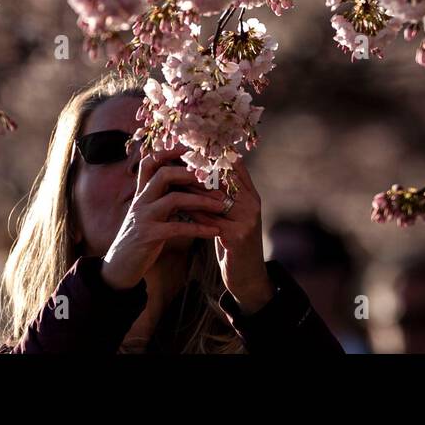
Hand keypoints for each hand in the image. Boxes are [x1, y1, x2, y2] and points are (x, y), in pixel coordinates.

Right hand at [99, 145, 226, 291]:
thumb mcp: (148, 212)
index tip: (191, 148)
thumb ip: (162, 197)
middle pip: (163, 174)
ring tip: (222, 205)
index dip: (169, 152)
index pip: (150, 162)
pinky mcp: (148, 236)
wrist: (120, 267)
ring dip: (201, 200)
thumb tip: (184, 182)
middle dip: (190, 174)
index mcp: (141, 192)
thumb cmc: (140, 237)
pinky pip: (177, 227)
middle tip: (215, 179)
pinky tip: (214, 231)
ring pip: (173, 199)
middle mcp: (140, 200)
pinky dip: (199, 228)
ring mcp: (143, 217)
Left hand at [190, 155, 274, 314]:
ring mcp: (247, 220)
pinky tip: (178, 209)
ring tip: (172, 181)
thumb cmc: (235, 243)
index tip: (191, 146)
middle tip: (176, 160)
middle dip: (199, 170)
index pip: (234, 167)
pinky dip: (194, 213)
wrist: (248, 278)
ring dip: (192, 190)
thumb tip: (201, 170)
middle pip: (224, 179)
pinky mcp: (237, 237)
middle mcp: (253, 204)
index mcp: (252, 195)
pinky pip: (210, 220)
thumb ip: (225, 195)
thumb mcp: (234, 216)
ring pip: (215, 199)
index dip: (213, 156)